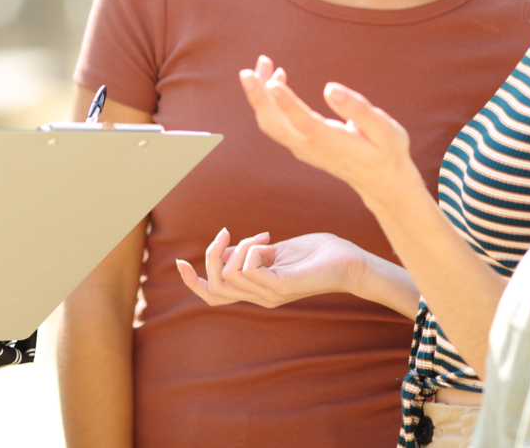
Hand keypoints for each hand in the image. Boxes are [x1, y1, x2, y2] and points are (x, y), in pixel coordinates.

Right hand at [175, 228, 368, 307]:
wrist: (349, 262)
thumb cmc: (316, 253)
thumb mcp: (274, 251)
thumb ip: (250, 253)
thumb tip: (226, 249)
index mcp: (255, 289)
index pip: (214, 296)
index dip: (192, 283)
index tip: (179, 262)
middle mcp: (260, 297)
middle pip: (214, 287)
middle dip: (210, 256)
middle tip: (226, 232)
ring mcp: (270, 295)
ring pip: (229, 275)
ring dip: (238, 247)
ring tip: (262, 237)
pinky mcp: (282, 287)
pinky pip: (249, 270)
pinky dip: (250, 250)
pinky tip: (268, 242)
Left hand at [238, 55, 420, 204]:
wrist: (382, 181)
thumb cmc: (386, 151)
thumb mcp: (385, 130)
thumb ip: (358, 109)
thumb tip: (330, 88)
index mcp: (332, 143)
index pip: (303, 123)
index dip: (286, 103)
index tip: (271, 81)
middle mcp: (311, 148)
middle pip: (274, 125)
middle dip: (258, 97)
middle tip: (248, 70)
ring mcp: (302, 148)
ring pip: (271, 123)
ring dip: (261, 94)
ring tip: (263, 63)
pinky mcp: (300, 145)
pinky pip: (277, 123)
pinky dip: (270, 100)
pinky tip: (278, 77)